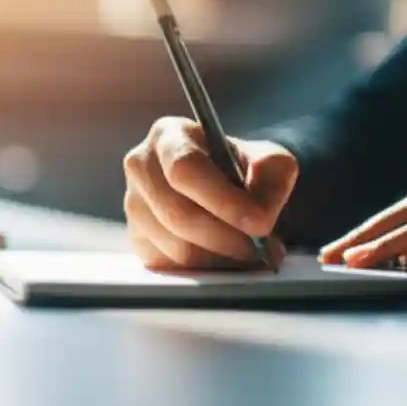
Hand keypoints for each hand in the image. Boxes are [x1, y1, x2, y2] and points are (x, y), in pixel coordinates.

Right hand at [124, 117, 297, 269]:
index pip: (185, 169)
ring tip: (250, 253)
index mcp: (169, 136)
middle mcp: (141, 168)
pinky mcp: (139, 241)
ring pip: (176, 247)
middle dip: (226, 238)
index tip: (259, 224)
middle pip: (178, 214)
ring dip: (221, 257)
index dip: (223, 200)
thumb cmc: (243, 168)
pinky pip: (172, 266)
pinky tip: (227, 258)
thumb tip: (260, 218)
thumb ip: (272, 181)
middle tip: (261, 248)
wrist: (228, 187)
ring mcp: (134, 206)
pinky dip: (206, 269)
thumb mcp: (269, 162)